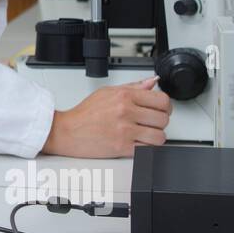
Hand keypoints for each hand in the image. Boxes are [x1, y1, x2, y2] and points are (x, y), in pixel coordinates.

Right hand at [42, 76, 171, 157]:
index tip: (162, 110)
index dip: (166, 107)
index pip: (162, 100)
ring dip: (156, 137)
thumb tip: (152, 82)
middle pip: (163, 118)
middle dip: (160, 122)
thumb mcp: (107, 92)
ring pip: (160, 136)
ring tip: (146, 134)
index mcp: (124, 96)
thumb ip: (132, 87)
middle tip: (152, 123)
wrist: (67, 131)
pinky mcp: (122, 147)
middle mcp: (126, 111)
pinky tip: (139, 143)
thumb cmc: (84, 113)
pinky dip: (147, 148)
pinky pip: (148, 149)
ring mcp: (125, 130)